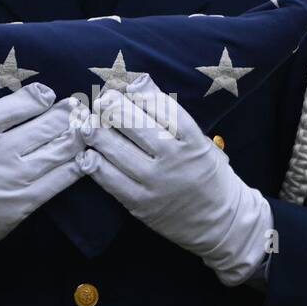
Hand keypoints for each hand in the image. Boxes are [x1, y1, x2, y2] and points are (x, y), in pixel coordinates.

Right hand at [0, 82, 83, 275]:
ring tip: (86, 128)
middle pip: (41, 129)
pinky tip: (84, 156)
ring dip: (77, 137)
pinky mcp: (26, 202)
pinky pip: (60, 179)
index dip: (32, 99)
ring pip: (57, 152)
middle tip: (80, 110)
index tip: (49, 94)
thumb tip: (43, 95)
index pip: (7, 110)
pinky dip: (76, 164)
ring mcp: (12, 180)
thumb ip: (2, 119)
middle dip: (67, 116)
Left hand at [77, 75, 271, 286]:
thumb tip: (137, 83)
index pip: (162, 107)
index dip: (139, 93)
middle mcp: (174, 160)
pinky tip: (88, 154)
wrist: (220, 222)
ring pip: (116, 150)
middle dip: (112, 107)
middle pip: (134, 124)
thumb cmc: (207, 173)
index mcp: (193, 141)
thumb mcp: (199, 140)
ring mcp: (156, 183)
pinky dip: (94, 164)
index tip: (126, 87)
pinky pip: (109, 179)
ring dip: (96, 132)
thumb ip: (171, 115)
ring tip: (87, 124)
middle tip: (102, 101)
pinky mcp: (140, 204)